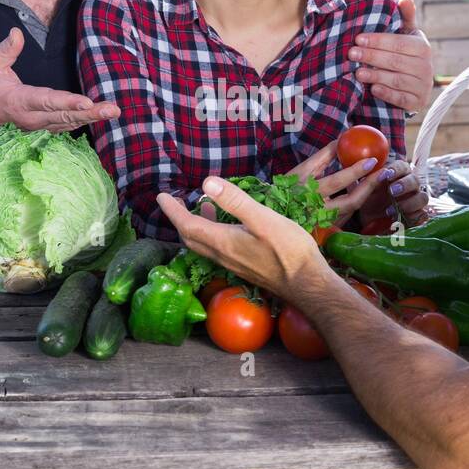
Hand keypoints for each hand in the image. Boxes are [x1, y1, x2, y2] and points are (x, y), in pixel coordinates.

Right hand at [0, 28, 119, 132]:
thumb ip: (5, 50)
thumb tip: (17, 32)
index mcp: (18, 101)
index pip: (46, 101)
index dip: (67, 102)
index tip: (87, 102)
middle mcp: (30, 117)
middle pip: (64, 116)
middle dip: (90, 113)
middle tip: (113, 109)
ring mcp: (37, 125)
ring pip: (68, 122)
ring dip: (92, 117)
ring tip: (113, 112)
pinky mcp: (43, 126)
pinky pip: (66, 124)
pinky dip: (83, 121)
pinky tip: (100, 116)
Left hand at [157, 177, 333, 301]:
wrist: (307, 285)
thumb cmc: (289, 251)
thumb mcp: (263, 219)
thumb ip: (235, 201)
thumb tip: (206, 184)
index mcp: (223, 242)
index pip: (187, 225)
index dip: (172, 210)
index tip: (161, 196)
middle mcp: (222, 255)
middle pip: (190, 237)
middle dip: (179, 219)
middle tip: (174, 202)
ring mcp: (233, 264)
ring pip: (204, 244)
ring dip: (196, 226)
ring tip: (200, 207)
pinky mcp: (244, 267)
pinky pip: (217, 249)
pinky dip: (211, 233)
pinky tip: (226, 225)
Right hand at [288, 142, 389, 227]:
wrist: (275, 214)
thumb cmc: (288, 187)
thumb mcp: (302, 169)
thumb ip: (324, 156)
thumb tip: (342, 140)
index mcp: (309, 191)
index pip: (337, 181)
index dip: (356, 171)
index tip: (372, 161)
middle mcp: (317, 209)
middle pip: (351, 201)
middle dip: (370, 186)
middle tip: (384, 172)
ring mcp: (323, 222)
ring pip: (352, 210)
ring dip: (366, 194)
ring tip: (378, 180)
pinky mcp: (327, 230)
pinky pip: (347, 215)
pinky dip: (356, 202)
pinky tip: (364, 192)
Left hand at [350, 0, 433, 113]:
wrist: (417, 83)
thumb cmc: (406, 54)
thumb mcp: (407, 35)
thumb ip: (405, 18)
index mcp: (422, 47)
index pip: (399, 43)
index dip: (378, 41)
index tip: (358, 38)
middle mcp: (426, 67)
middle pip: (395, 61)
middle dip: (371, 57)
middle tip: (351, 54)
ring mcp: (423, 86)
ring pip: (397, 80)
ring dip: (376, 76)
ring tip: (357, 72)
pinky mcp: (418, 102)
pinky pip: (401, 99)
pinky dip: (387, 94)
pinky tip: (373, 89)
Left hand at [358, 158, 430, 229]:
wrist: (368, 216)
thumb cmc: (370, 196)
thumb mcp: (365, 186)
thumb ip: (368, 177)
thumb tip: (367, 165)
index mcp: (399, 174)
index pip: (403, 166)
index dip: (397, 169)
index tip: (387, 174)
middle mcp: (410, 185)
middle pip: (416, 180)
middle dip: (405, 185)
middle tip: (392, 191)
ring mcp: (415, 200)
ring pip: (423, 198)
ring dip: (409, 203)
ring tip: (391, 210)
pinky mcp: (417, 215)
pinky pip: (423, 215)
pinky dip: (413, 217)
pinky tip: (399, 219)